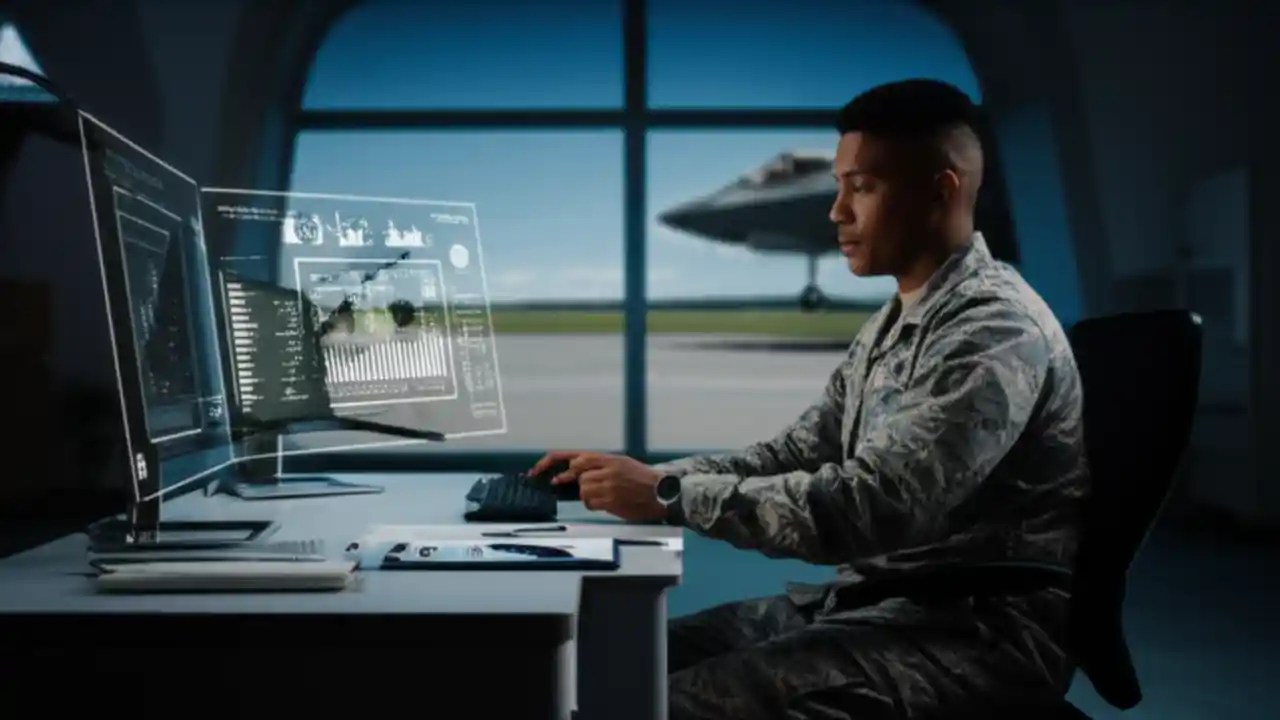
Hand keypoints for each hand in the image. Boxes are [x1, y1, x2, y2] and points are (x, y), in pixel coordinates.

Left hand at [531, 451, 664, 521]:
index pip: (573, 457)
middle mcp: (606, 469)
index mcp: (607, 458)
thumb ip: (597, 465)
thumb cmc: (641, 478)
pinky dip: (596, 505)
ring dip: (590, 496)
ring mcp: (608, 485)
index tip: (536, 471)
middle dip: (582, 484)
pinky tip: (609, 503)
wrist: (662, 491)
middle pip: (578, 477)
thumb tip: (572, 473)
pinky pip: (591, 504)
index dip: (550, 463)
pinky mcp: (611, 500)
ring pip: (584, 491)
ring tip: (607, 496)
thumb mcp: (620, 463)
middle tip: (592, 488)